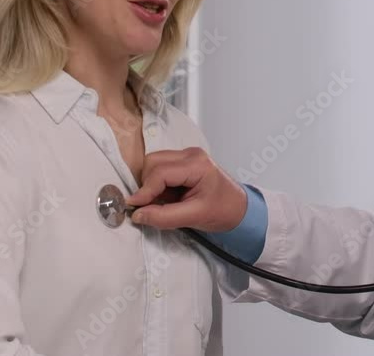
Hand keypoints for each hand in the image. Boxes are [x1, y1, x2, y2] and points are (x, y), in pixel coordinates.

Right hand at [125, 147, 247, 232]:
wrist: (240, 209)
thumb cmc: (224, 210)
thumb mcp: (194, 217)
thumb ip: (164, 217)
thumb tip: (138, 214)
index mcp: (197, 164)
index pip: (160, 172)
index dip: (144, 191)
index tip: (134, 207)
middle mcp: (191, 155)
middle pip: (153, 162)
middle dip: (147, 185)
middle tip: (154, 205)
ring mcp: (187, 157)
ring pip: (153, 164)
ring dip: (152, 185)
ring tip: (167, 201)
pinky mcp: (183, 163)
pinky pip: (160, 169)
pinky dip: (158, 184)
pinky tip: (170, 197)